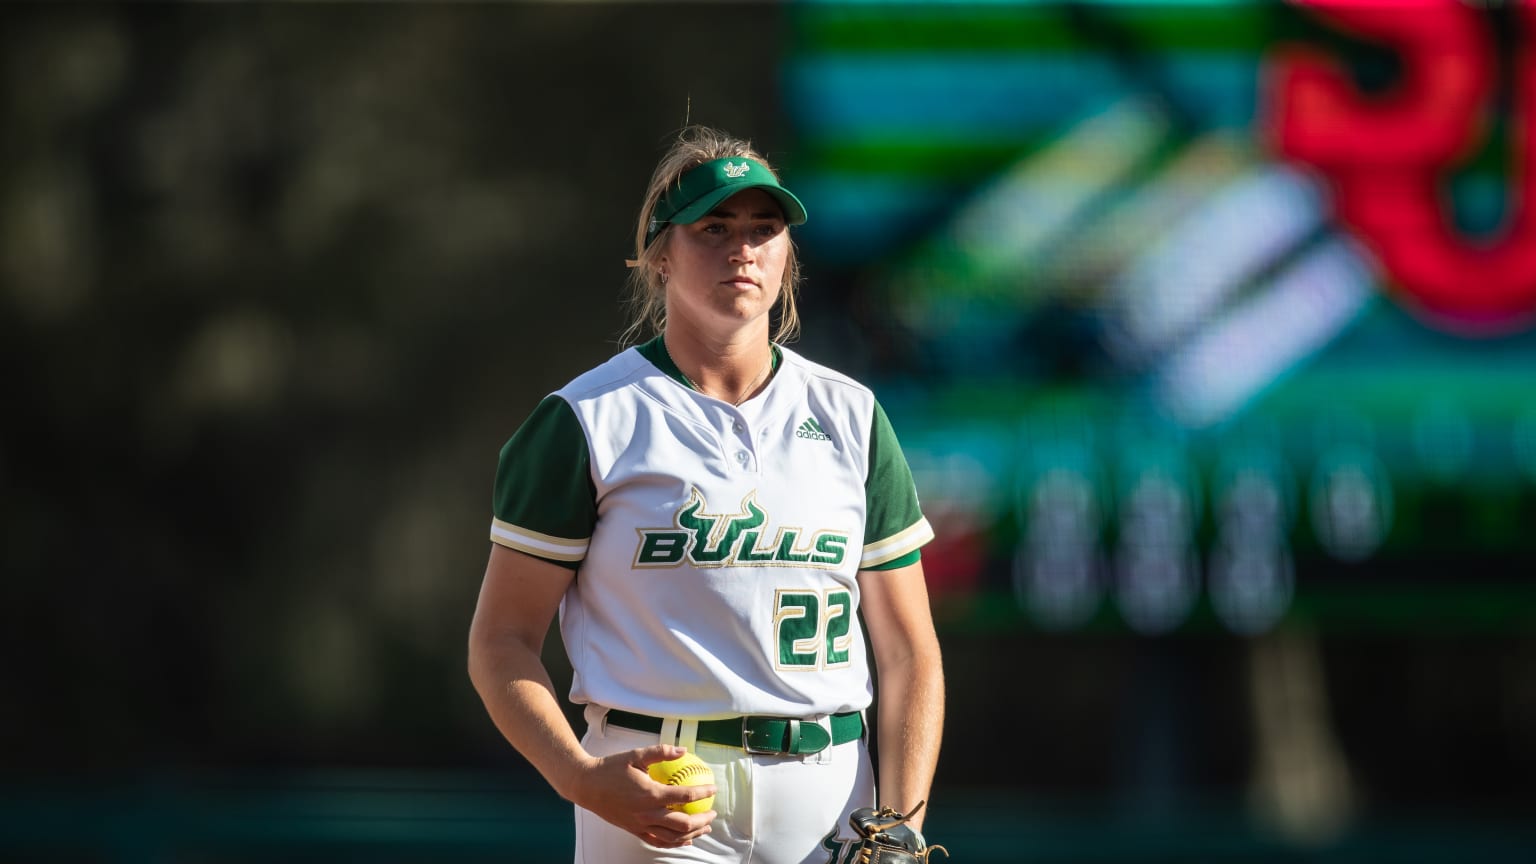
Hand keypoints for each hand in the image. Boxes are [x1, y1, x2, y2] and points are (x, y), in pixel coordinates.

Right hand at [568, 745, 717, 846]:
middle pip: (683, 823)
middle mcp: (647, 814)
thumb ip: (661, 751)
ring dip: (693, 833)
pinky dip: (675, 842)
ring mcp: (640, 825)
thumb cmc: (611, 768)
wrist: (586, 786)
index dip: (703, 792)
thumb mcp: (636, 755)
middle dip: (703, 820)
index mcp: (650, 794)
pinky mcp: (634, 831)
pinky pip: (658, 842)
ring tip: (705, 827)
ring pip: (673, 837)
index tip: (713, 788)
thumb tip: (683, 750)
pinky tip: (685, 839)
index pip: (685, 796)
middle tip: (713, 812)